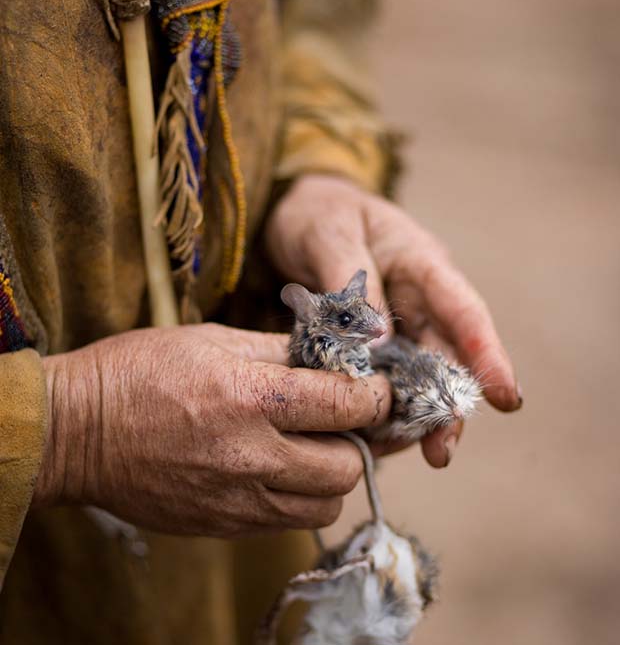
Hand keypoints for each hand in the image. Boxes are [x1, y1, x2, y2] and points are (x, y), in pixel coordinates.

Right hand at [34, 324, 390, 536]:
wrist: (76, 431)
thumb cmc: (140, 371)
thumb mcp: (213, 339)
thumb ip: (279, 350)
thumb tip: (329, 357)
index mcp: (251, 397)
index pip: (346, 404)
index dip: (375, 395)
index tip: (376, 387)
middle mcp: (251, 455)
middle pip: (347, 468)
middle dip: (356, 441)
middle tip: (339, 419)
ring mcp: (236, 500)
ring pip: (324, 506)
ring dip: (331, 477)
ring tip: (310, 447)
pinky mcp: (222, 525)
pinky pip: (286, 523)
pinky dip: (297, 498)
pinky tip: (277, 470)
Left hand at [265, 174, 520, 467]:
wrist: (298, 215)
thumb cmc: (319, 214)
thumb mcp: (330, 235)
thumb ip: (354, 284)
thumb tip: (379, 343)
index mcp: (421, 264)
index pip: (463, 311)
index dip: (486, 354)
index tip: (505, 397)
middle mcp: (419, 299)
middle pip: (444, 357)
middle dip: (446, 406)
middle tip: (441, 453)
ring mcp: (398, 322)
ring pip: (416, 376)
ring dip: (414, 416)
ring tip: (401, 452)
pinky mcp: (373, 342)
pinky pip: (383, 378)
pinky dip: (379, 406)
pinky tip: (370, 435)